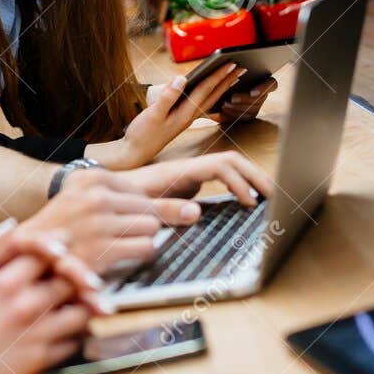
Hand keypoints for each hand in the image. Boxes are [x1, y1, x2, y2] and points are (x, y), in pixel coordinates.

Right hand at [0, 252, 92, 373]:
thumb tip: (11, 224)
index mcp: (5, 282)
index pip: (47, 255)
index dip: (61, 247)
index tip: (68, 245)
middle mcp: (26, 305)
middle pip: (72, 282)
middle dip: (83, 277)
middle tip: (89, 275)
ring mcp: (36, 334)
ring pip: (81, 314)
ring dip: (84, 308)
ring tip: (84, 304)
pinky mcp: (39, 361)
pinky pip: (72, 344)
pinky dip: (76, 336)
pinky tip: (71, 332)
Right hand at [19, 168, 207, 269]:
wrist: (25, 254)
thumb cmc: (64, 228)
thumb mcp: (87, 200)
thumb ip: (132, 199)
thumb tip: (193, 211)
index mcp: (92, 178)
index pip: (142, 191)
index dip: (142, 210)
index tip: (132, 219)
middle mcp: (95, 196)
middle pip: (150, 210)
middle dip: (143, 226)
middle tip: (119, 236)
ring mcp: (98, 223)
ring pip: (152, 228)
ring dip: (140, 240)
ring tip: (116, 245)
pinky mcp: (102, 250)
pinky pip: (146, 248)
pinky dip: (138, 254)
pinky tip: (118, 256)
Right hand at [85, 66, 244, 168]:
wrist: (135, 153)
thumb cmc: (142, 135)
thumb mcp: (152, 114)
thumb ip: (167, 97)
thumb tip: (181, 78)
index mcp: (185, 113)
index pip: (205, 90)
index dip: (218, 75)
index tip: (231, 63)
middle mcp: (189, 116)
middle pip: (212, 95)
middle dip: (227, 80)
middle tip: (242, 67)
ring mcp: (185, 119)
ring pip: (208, 100)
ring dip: (221, 88)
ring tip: (232, 78)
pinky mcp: (179, 120)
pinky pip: (199, 105)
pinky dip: (208, 96)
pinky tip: (212, 94)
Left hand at [113, 151, 272, 207]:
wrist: (100, 196)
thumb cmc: (118, 202)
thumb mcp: (139, 208)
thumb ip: (165, 209)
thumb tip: (196, 212)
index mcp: (179, 170)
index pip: (220, 166)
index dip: (239, 181)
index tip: (250, 203)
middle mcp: (187, 169)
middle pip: (231, 161)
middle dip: (254, 175)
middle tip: (274, 197)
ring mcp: (188, 176)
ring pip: (228, 168)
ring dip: (249, 178)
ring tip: (267, 198)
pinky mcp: (186, 186)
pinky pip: (219, 179)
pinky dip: (237, 186)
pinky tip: (245, 202)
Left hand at [212, 77, 275, 121]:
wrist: (219, 93)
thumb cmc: (226, 77)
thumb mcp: (230, 74)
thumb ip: (234, 72)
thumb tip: (232, 69)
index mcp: (264, 81)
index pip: (272, 84)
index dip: (264, 88)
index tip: (252, 92)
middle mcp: (262, 95)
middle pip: (259, 100)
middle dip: (245, 100)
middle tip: (232, 98)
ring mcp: (256, 106)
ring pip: (252, 111)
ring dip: (238, 107)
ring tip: (225, 103)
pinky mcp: (249, 115)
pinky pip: (245, 118)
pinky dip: (234, 114)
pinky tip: (224, 110)